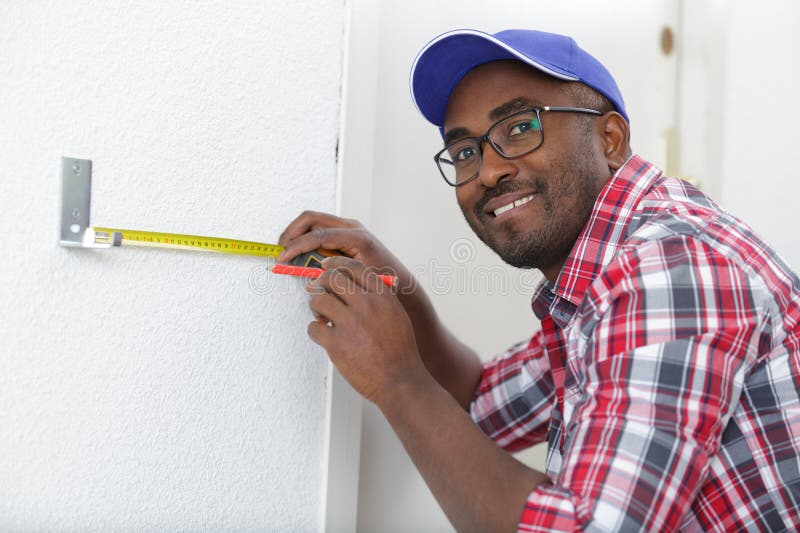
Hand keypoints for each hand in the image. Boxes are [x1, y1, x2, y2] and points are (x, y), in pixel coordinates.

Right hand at [278, 211, 409, 284]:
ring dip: (296, 234)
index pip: (318, 235)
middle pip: (311, 219)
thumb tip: (305, 273)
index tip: (283, 257)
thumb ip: (332, 274)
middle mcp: (352, 228)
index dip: (296, 246)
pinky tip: (299, 252)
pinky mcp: (345, 233)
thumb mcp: (357, 280)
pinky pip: (319, 228)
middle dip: (291, 233)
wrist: (401, 283)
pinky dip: (305, 237)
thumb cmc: (384, 283)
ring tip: (286, 252)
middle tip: (280, 251)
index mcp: (357, 238)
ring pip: (313, 221)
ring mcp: (348, 228)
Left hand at [306, 256, 423, 404]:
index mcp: (382, 296)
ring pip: (318, 299)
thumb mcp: (397, 315)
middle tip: (319, 293)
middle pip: (332, 279)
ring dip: (315, 306)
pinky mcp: (336, 343)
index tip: (325, 266)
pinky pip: (313, 327)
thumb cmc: (399, 352)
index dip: (335, 264)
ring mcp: (350, 323)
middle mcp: (366, 305)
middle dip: (321, 284)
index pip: (353, 267)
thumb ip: (379, 299)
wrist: (400, 380)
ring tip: (321, 316)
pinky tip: (323, 336)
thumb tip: (356, 287)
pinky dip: (315, 331)